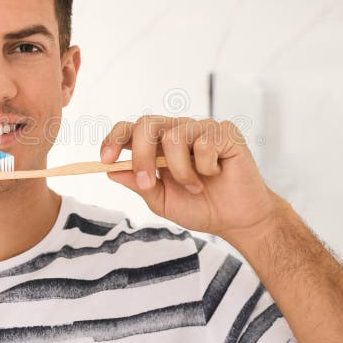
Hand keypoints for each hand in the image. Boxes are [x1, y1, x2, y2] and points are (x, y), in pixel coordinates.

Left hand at [100, 116, 279, 238]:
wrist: (237, 219)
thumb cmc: (201, 207)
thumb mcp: (162, 201)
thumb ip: (139, 184)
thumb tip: (111, 171)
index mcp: (159, 145)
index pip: (131, 129)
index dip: (115, 139)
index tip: (105, 160)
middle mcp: (179, 131)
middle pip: (147, 123)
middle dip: (141, 155)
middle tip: (147, 183)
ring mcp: (202, 129)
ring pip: (174, 136)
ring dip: (180, 170)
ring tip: (195, 186)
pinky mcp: (225, 132)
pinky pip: (205, 142)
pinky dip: (206, 167)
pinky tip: (216, 174)